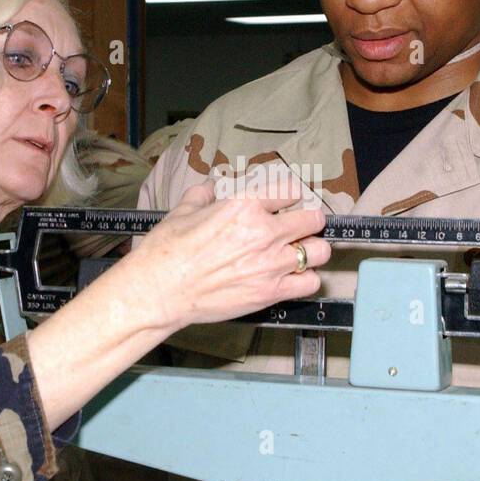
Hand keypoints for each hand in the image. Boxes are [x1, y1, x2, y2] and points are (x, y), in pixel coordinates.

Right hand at [127, 180, 330, 330]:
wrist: (160, 290)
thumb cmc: (167, 251)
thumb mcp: (182, 211)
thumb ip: (201, 196)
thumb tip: (208, 188)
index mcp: (244, 204)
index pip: (290, 190)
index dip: (291, 195)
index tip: (288, 202)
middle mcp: (264, 231)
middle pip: (313, 219)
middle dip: (309, 221)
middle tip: (300, 227)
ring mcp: (271, 263)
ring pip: (320, 252)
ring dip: (313, 251)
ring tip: (301, 253)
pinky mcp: (271, 292)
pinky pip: (311, 283)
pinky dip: (307, 280)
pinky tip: (293, 278)